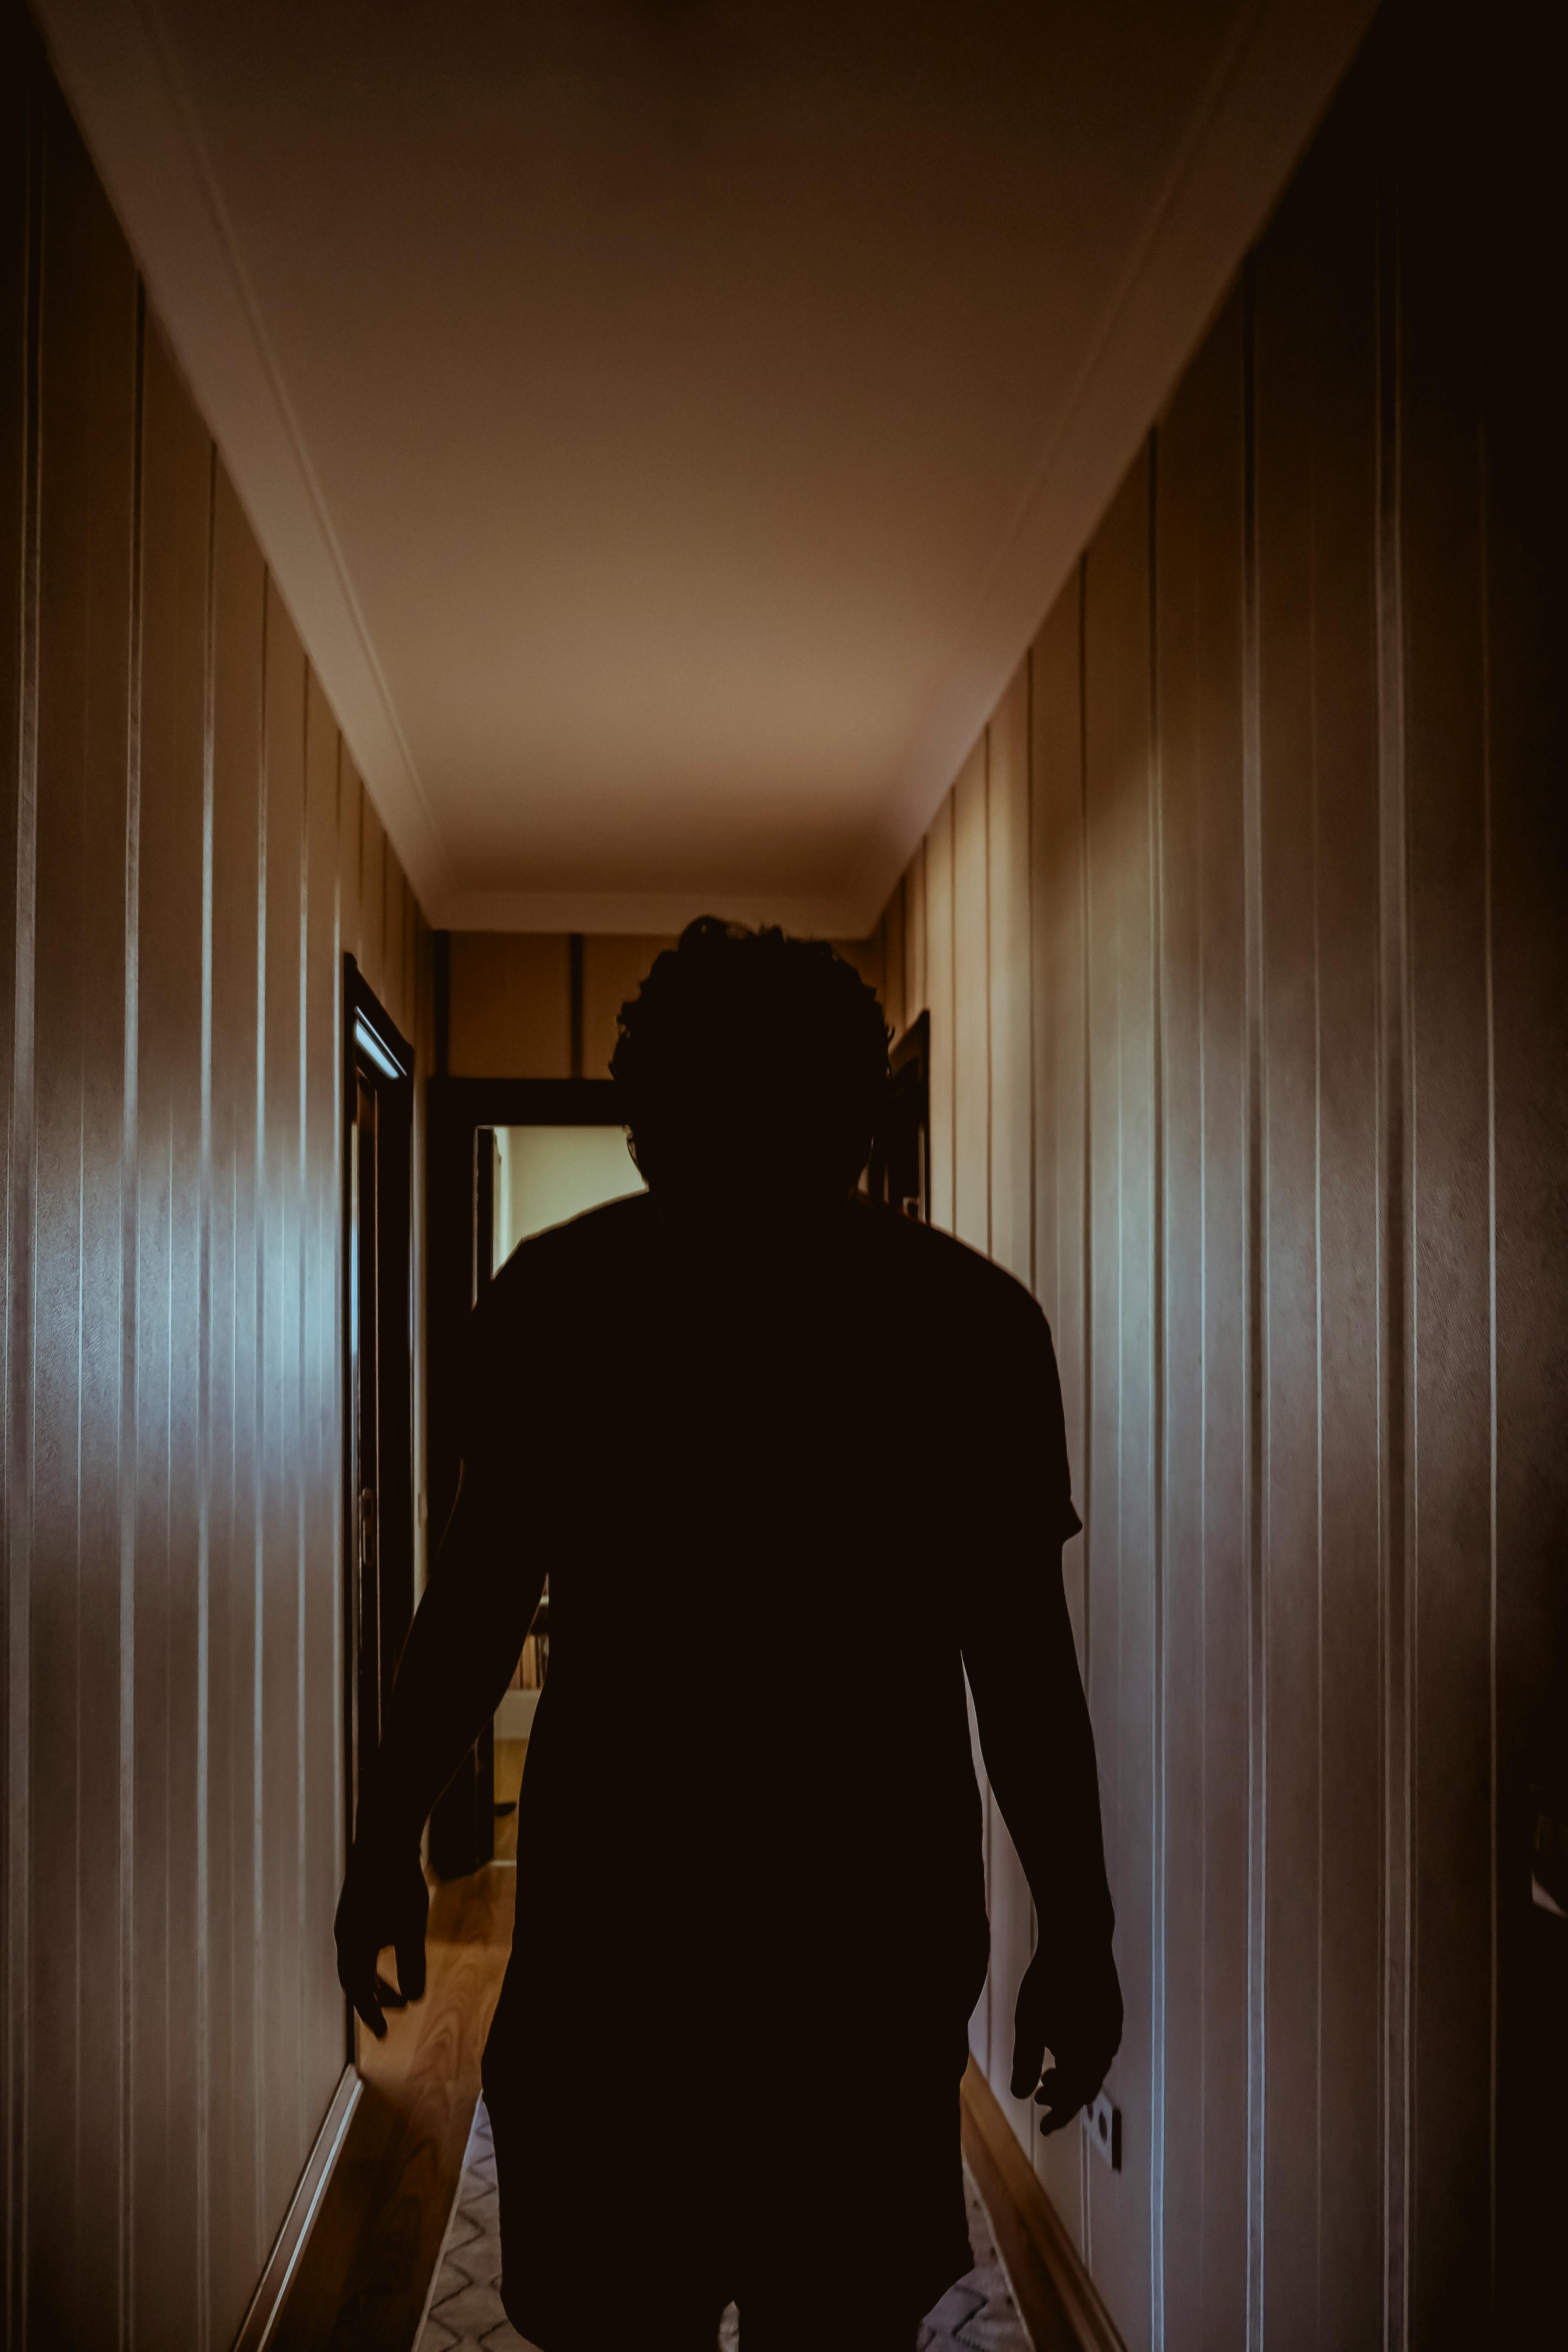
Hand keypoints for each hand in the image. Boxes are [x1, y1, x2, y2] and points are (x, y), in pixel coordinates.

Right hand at [334, 1836, 428, 2038]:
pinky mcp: (359, 1904)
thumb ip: (411, 1963)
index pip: (358, 1990)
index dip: (370, 2013)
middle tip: (394, 2015)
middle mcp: (345, 1934)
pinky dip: (377, 1957)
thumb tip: (414, 1998)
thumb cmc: (398, 1882)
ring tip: (399, 1993)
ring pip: (359, 1959)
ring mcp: (350, 1918)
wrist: (385, 1836)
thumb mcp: (411, 1927)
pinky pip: (364, 1942)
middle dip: (374, 2000)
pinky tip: (396, 1951)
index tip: (385, 2034)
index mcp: (352, 1944)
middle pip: (355, 1978)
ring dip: (377, 1979)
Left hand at [1010, 1935, 1121, 2135]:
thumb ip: (1024, 2062)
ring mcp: (1112, 2026)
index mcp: (1090, 2055)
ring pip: (1093, 2063)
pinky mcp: (1111, 2009)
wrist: (1078, 1936)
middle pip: (1087, 2084)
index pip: (1077, 2099)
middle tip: (1040, 2097)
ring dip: (1072, 2074)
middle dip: (1064, 2095)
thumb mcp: (1028, 2023)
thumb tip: (1019, 2096)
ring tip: (1047, 2074)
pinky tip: (1062, 2044)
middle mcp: (1108, 2045)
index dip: (1060, 2115)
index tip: (1044, 2128)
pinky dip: (1080, 2054)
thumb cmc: (1049, 1980)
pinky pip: (1098, 2044)